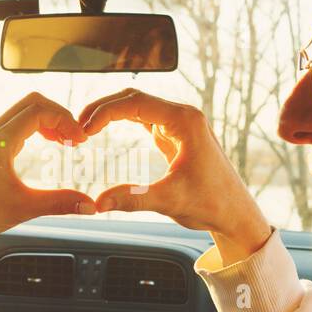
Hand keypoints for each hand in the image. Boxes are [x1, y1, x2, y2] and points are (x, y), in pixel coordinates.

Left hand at [0, 93, 95, 261]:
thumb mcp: (23, 209)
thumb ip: (59, 203)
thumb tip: (90, 206)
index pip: (39, 111)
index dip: (65, 120)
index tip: (80, 140)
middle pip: (32, 102)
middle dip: (59, 115)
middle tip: (75, 137)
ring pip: (22, 111)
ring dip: (47, 120)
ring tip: (64, 141)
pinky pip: (14, 124)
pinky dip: (34, 128)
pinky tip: (45, 145)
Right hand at [79, 89, 270, 264]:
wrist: (234, 213)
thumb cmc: (211, 204)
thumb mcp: (169, 201)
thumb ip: (132, 199)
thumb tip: (98, 202)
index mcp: (185, 121)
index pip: (135, 103)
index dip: (104, 112)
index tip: (84, 130)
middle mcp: (184, 116)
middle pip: (134, 98)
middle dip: (103, 108)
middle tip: (77, 127)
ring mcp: (180, 124)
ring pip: (138, 106)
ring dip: (111, 112)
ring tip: (86, 127)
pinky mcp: (177, 135)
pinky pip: (144, 118)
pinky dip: (122, 120)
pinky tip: (105, 129)